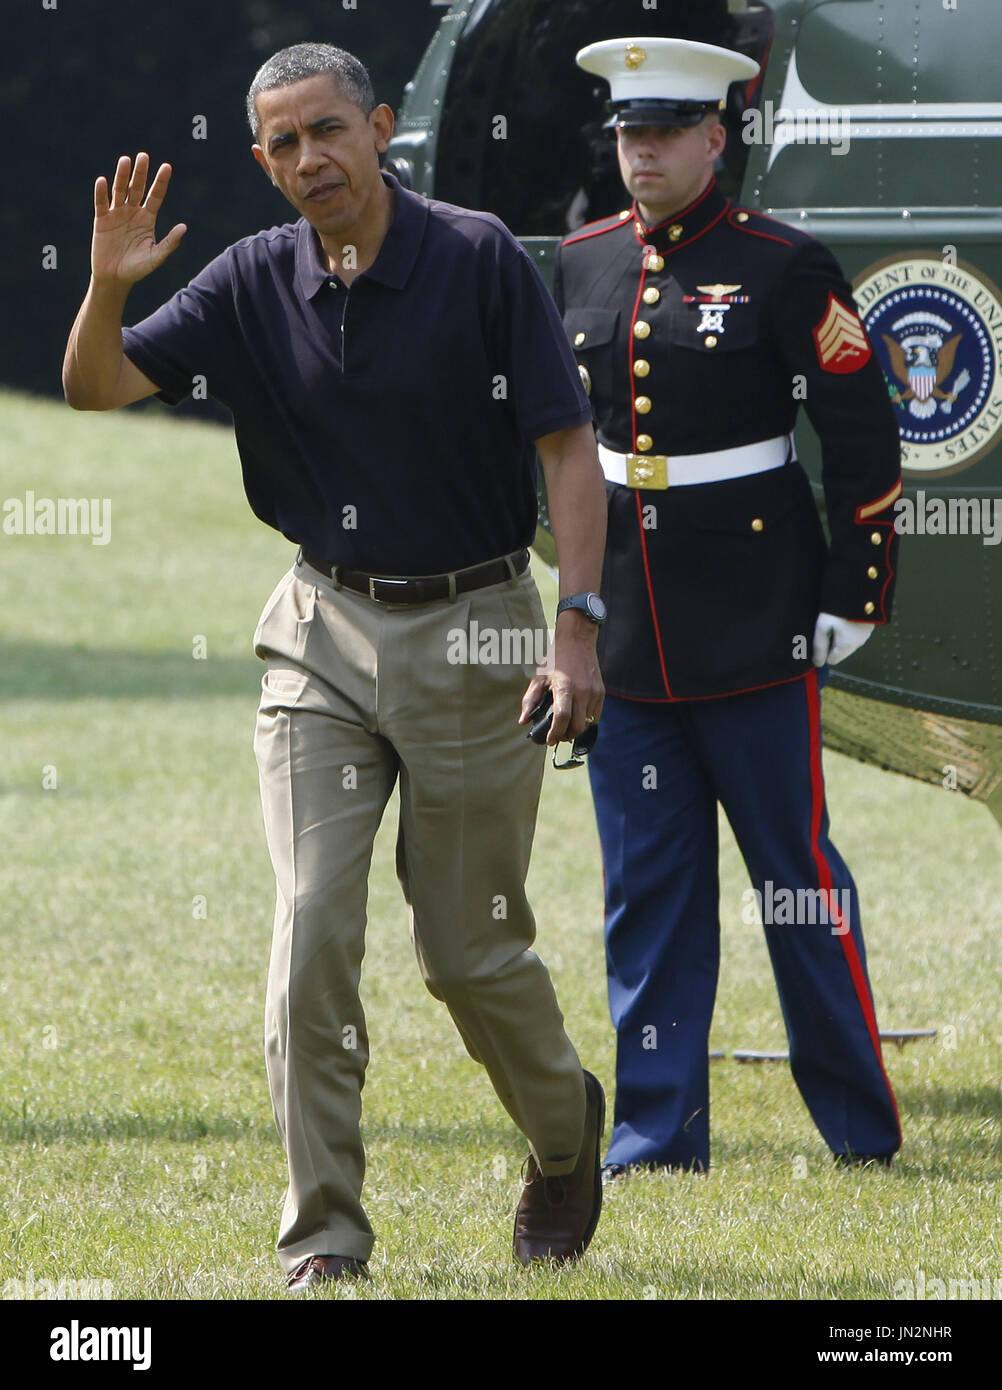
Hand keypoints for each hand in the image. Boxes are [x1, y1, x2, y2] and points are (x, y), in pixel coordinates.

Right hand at [92, 153, 186, 285]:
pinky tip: (103, 181)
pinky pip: (101, 203)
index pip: (156, 196)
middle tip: (144, 156)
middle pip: (137, 188)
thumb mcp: (155, 256)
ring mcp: (116, 214)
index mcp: (148, 219)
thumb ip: (170, 243)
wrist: (115, 278)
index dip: (161, 182)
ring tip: (126, 161)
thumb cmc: (137, 269)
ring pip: (120, 190)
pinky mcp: (101, 220)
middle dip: (141, 173)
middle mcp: (133, 212)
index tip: (167, 167)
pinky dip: (101, 193)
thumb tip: (184, 227)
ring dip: (122, 176)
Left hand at [519, 617, 603, 744]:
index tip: (549, 740)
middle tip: (558, 736)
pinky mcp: (601, 692)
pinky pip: (596, 715)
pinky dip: (587, 721)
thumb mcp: (539, 677)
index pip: (562, 718)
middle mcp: (582, 692)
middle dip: (567, 735)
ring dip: (577, 729)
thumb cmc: (556, 658)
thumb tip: (523, 721)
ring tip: (567, 728)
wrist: (577, 640)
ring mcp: (594, 692)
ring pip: (588, 723)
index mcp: (565, 688)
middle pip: (577, 726)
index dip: (555, 733)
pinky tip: (577, 717)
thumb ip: (530, 700)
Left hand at [812, 611, 874, 665]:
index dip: (823, 652)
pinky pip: (856, 634)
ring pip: (848, 643)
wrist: (859, 591)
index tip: (819, 638)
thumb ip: (819, 646)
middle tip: (827, 627)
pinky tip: (845, 618)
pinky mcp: (869, 626)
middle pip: (840, 652)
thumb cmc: (837, 609)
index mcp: (846, 646)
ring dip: (841, 636)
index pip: (832, 660)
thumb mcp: (823, 627)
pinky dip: (849, 629)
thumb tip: (818, 663)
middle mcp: (857, 644)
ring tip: (836, 620)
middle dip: (832, 644)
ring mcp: (865, 636)